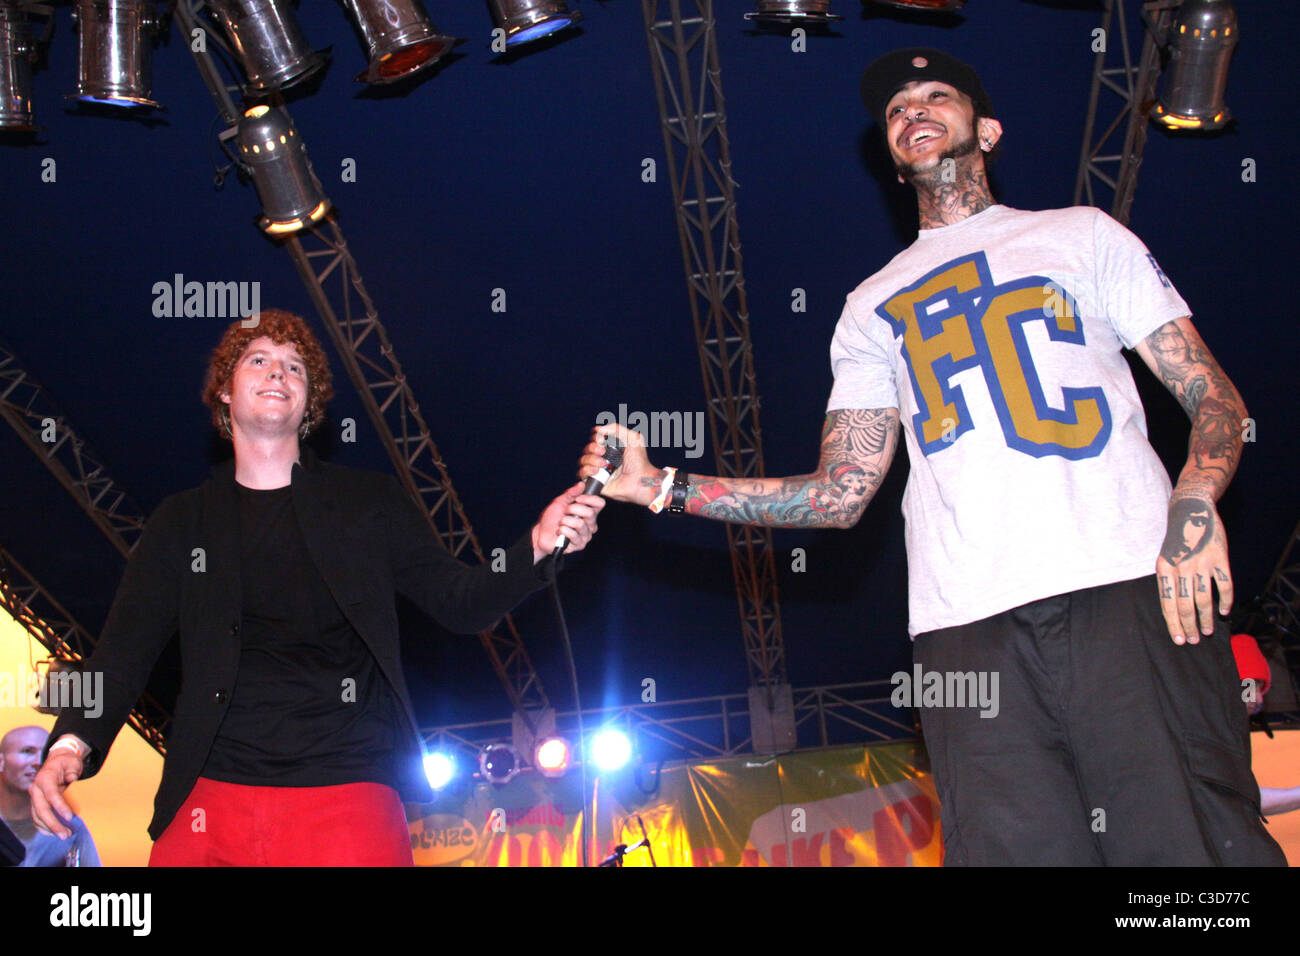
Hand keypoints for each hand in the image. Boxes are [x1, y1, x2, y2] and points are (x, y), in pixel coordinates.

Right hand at [29, 751, 83, 839]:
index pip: (51, 795)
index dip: (60, 807)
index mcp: (45, 778)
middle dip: (53, 824)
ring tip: (63, 835)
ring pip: (37, 817)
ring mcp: (35, 797)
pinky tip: (53, 833)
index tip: (70, 817)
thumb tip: (72, 779)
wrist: (57, 761)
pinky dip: (44, 827)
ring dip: (49, 828)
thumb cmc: (66, 763)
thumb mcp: (72, 763)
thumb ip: (72, 771)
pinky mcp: (36, 804)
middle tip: (65, 834)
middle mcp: (36, 789)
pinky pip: (37, 818)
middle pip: (41, 810)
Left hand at [532, 482, 605, 560]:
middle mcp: (590, 524)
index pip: (599, 504)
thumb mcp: (560, 502)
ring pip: (580, 524)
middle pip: (590, 513)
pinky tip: (559, 532)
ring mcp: (585, 535)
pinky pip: (572, 534)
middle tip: (564, 512)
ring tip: (560, 523)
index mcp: (588, 513)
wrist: (541, 533)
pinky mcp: (579, 545)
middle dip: (572, 509)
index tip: (578, 498)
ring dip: (565, 521)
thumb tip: (582, 484)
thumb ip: (571, 493)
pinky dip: (562, 530)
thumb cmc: (551, 518)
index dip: (590, 499)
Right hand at [577, 423, 658, 506]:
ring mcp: (598, 470)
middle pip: (587, 449)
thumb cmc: (639, 461)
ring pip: (583, 460)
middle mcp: (602, 458)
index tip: (601, 440)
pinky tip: (597, 471)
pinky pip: (581, 474)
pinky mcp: (595, 481)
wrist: (640, 480)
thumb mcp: (632, 438)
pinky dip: (586, 470)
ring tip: (603, 463)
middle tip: (603, 451)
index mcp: (610, 448)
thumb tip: (598, 429)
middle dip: (592, 447)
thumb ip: (616, 429)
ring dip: (591, 459)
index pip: (594, 439)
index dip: (595, 438)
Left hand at [1156, 495, 1232, 644]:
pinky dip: (1225, 601)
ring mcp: (1201, 563)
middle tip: (1194, 640)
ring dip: (1206, 619)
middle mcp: (1181, 568)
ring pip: (1204, 600)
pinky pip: (1224, 586)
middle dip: (1189, 627)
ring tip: (1207, 631)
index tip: (1179, 640)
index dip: (1174, 625)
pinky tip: (1224, 611)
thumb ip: (1169, 581)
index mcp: (1163, 569)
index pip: (1167, 604)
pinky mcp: (1219, 558)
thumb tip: (1175, 611)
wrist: (1191, 510)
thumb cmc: (1177, 539)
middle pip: (1185, 606)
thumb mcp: (1165, 558)